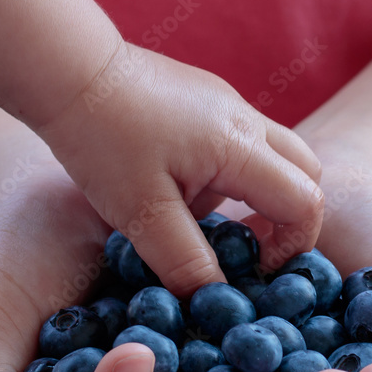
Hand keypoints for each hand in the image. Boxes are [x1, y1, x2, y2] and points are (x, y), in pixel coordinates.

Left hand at [40, 43, 324, 296]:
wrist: (67, 71)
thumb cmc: (102, 140)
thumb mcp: (141, 213)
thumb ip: (184, 260)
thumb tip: (214, 301)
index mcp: (242, 146)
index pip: (305, 202)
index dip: (292, 247)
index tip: (256, 272)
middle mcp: (246, 118)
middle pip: (305, 173)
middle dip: (288, 219)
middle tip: (247, 251)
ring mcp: (226, 103)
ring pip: (272, 156)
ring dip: (253, 197)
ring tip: (197, 221)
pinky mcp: (202, 98)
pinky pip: (238, 142)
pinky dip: (227, 175)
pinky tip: (175, 189)